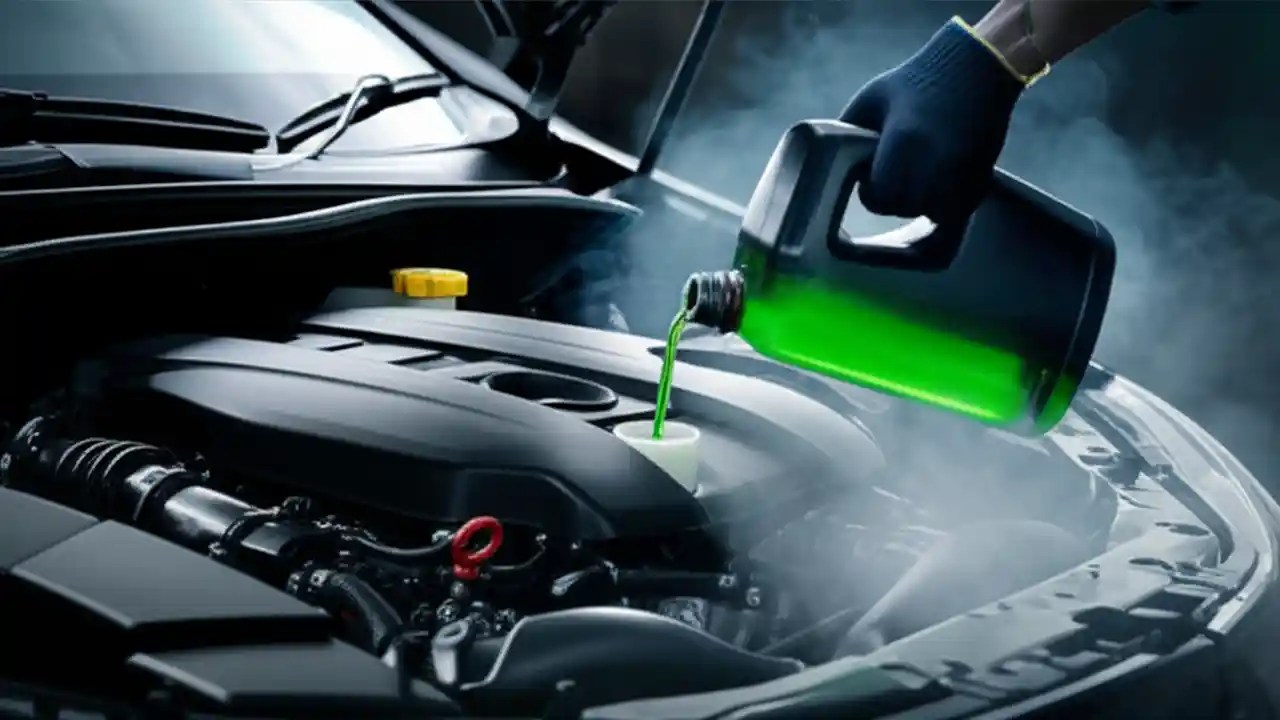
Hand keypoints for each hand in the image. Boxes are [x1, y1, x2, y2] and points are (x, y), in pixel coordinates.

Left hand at [839, 19, 1028, 224]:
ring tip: (916, 181)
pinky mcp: (983, 173)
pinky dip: (946, 204)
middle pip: (905, 207)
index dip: (871, 191)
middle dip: (894, 199)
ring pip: (934, 212)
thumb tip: (831, 162)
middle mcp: (935, 160)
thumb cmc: (917, 80)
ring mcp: (963, 169)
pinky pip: (959, 208)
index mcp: (903, 140)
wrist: (976, 66)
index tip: (870, 178)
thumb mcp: (872, 98)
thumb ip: (849, 131)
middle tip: (892, 180)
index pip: (880, 195)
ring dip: (921, 203)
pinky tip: (938, 185)